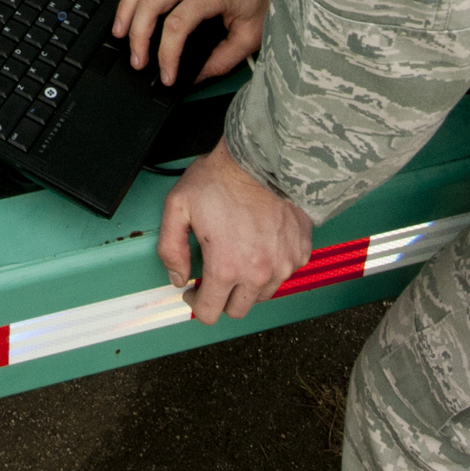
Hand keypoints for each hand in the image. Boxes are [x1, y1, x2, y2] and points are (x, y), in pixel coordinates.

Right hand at [113, 0, 287, 85]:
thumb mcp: (252, 32)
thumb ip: (224, 59)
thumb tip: (198, 76)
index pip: (176, 27)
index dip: (166, 56)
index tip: (166, 75)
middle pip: (149, 2)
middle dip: (137, 36)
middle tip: (137, 60)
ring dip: (125, 8)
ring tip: (120, 32)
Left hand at [158, 137, 312, 323]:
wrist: (264, 157)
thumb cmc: (223, 177)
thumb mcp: (178, 207)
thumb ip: (170, 249)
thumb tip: (177, 276)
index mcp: (226, 267)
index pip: (210, 313)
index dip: (196, 304)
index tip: (195, 290)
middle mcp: (257, 273)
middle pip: (237, 310)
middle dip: (221, 298)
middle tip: (214, 276)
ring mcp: (282, 265)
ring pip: (261, 295)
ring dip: (247, 285)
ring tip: (238, 257)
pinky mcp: (299, 252)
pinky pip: (283, 273)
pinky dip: (271, 267)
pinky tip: (259, 246)